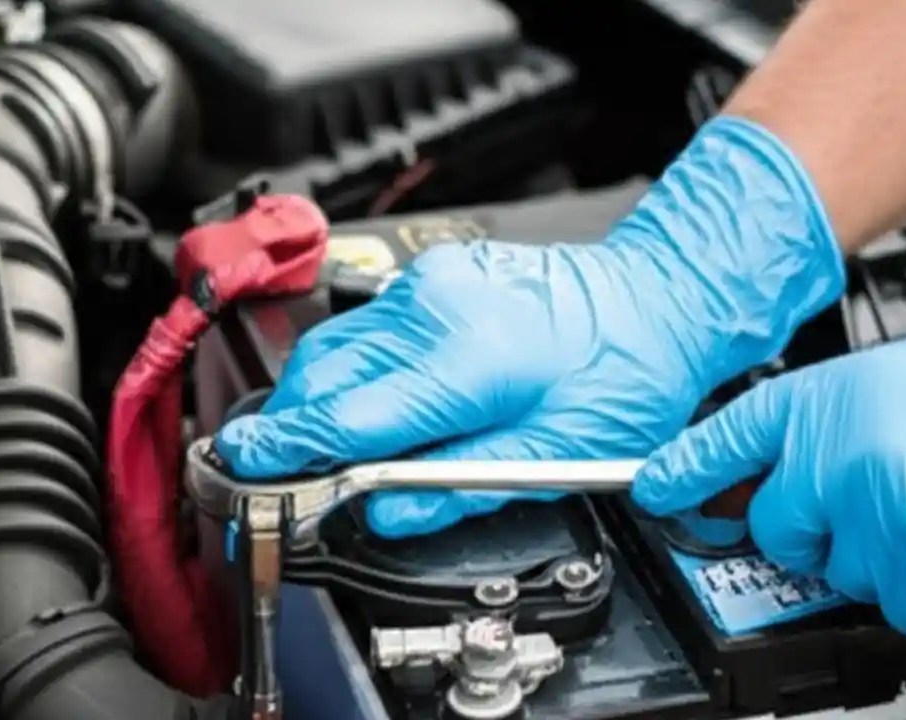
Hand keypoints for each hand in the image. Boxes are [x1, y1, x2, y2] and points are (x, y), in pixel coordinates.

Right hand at [215, 117, 844, 538]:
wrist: (660, 299)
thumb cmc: (628, 373)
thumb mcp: (555, 456)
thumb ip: (457, 488)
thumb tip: (384, 513)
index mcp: (469, 360)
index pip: (345, 415)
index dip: (285, 450)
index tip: (244, 468)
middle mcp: (437, 308)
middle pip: (321, 375)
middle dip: (291, 429)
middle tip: (284, 472)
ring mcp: (433, 281)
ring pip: (334, 346)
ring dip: (318, 398)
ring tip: (331, 444)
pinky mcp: (435, 272)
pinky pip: (367, 325)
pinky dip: (354, 367)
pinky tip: (377, 396)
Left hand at [632, 306, 905, 635]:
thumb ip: (852, 426)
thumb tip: (810, 467)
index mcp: (843, 394)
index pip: (731, 437)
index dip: (687, 468)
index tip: (657, 490)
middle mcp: (846, 457)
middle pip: (778, 525)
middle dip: (815, 528)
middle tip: (882, 504)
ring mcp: (880, 525)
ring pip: (840, 572)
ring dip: (884, 557)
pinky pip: (898, 606)